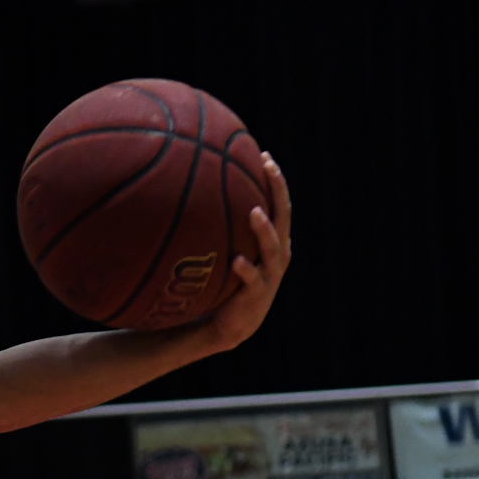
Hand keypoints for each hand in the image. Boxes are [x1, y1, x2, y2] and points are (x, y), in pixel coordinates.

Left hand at [204, 153, 291, 351]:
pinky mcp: (257, 295)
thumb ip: (222, 228)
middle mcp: (278, 253)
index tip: (264, 155)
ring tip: (254, 213)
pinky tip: (237, 262)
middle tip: (268, 168)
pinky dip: (246, 270)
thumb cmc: (228, 280)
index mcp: (275, 240)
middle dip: (277, 191)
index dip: (276, 180)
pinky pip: (253, 280)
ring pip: (273, 248)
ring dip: (264, 230)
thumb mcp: (229, 250)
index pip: (280, 204)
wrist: (232, 322)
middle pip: (283, 217)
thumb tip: (194, 195)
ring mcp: (270, 274)